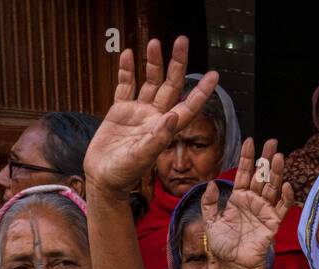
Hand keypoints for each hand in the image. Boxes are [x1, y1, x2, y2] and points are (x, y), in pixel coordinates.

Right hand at [83, 36, 218, 199]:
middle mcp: (155, 117)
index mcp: (166, 128)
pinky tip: (129, 54)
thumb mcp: (142, 157)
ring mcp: (138, 112)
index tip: (215, 74)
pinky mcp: (120, 111)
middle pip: (170, 84)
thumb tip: (174, 116)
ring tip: (154, 42)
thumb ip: (158, 138)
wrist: (103, 178)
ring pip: (150, 81)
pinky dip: (127, 70)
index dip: (202, 91)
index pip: (189, 105)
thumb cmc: (124, 173)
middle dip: (176, 63)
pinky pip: (126, 86)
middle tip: (182, 40)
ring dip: (153, 62)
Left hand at [202, 138, 293, 268]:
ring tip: (279, 156)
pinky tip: (286, 185)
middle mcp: (253, 200)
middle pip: (261, 175)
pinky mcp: (273, 222)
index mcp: (238, 198)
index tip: (250, 141)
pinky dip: (285, 197)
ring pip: (272, 186)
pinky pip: (282, 207)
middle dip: (266, 158)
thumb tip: (211, 183)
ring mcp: (264, 210)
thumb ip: (209, 203)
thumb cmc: (222, 245)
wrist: (233, 264)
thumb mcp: (210, 222)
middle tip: (272, 141)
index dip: (247, 158)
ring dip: (276, 172)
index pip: (243, 173)